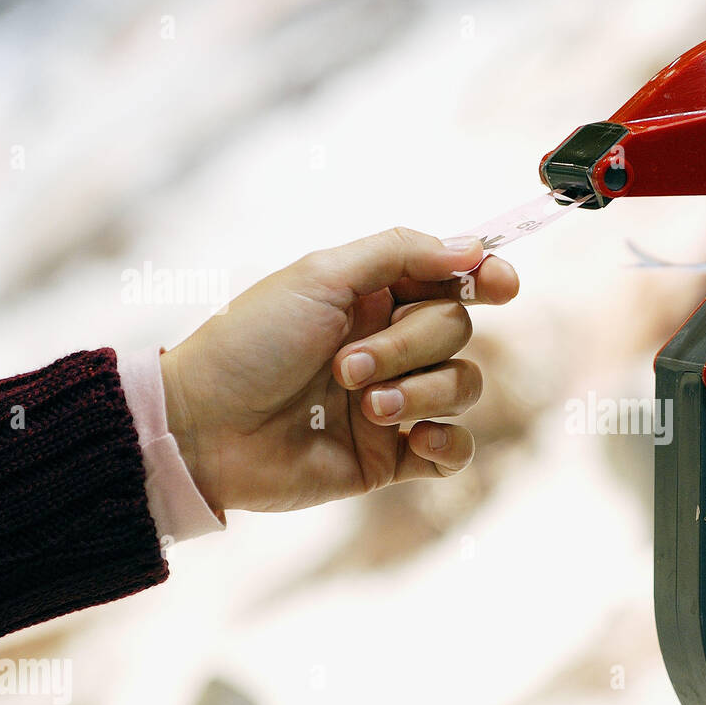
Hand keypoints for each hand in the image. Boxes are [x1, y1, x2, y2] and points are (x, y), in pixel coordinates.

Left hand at [158, 227, 517, 512]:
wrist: (204, 430)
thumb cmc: (248, 344)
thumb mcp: (319, 277)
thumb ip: (400, 252)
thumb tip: (474, 247)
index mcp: (372, 296)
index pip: (451, 280)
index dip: (485, 279)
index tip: (501, 285)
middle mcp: (390, 345)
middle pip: (456, 331)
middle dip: (410, 346)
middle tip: (345, 366)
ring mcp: (396, 401)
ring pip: (463, 388)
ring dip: (420, 393)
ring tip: (364, 406)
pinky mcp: (393, 457)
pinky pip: (456, 450)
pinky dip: (447, 443)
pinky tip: (412, 439)